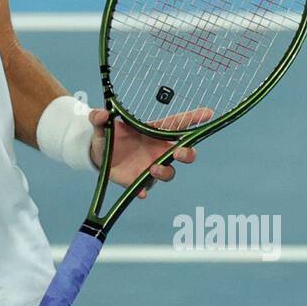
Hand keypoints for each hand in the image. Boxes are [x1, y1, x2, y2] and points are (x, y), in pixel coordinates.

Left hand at [87, 106, 212, 198]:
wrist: (98, 155)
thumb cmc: (109, 136)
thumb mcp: (101, 126)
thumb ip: (99, 118)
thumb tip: (101, 113)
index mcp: (154, 132)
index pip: (178, 124)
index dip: (194, 118)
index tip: (208, 113)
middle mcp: (158, 150)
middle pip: (184, 152)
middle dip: (187, 154)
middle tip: (180, 153)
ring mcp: (151, 166)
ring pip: (169, 172)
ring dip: (166, 172)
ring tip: (154, 169)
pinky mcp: (139, 182)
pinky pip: (145, 188)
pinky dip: (143, 190)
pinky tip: (140, 193)